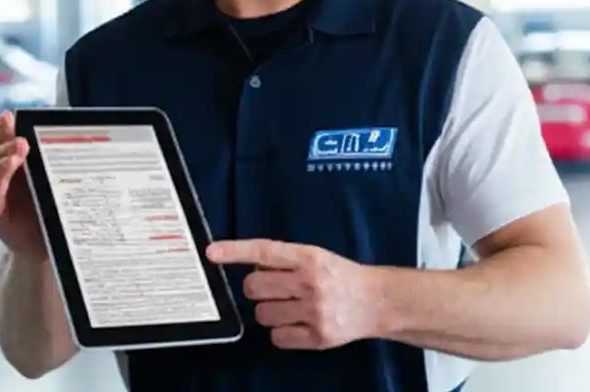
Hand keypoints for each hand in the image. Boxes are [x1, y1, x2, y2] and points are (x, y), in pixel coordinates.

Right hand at [0, 111, 44, 257]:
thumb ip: (50, 161)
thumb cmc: (48, 209)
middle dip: (6, 148)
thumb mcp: (53, 182)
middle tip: (22, 143)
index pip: (7, 141)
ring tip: (13, 161)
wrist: (45, 244)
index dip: (4, 128)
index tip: (8, 117)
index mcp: (16, 163)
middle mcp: (1, 176)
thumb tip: (56, 133)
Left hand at [207, 239, 380, 349]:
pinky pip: (277, 337)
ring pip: (262, 314)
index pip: (264, 252)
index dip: (235, 251)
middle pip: (254, 287)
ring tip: (289, 306)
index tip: (212, 253)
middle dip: (256, 288)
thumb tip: (250, 267)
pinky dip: (280, 332)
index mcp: (309, 258)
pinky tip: (295, 322)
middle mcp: (310, 283)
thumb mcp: (316, 256)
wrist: (376, 301)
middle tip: (273, 288)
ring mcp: (314, 312)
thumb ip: (285, 260)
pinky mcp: (317, 337)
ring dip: (268, 311)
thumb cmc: (342, 276)